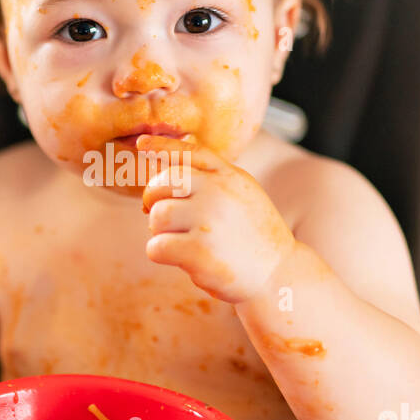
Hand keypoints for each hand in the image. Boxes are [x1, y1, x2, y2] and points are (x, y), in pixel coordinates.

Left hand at [138, 134, 295, 303]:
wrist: (278, 275)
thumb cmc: (253, 237)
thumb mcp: (243, 195)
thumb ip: (214, 178)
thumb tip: (165, 170)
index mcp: (230, 176)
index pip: (190, 152)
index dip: (162, 145)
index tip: (141, 144)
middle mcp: (219, 193)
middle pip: (162, 183)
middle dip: (153, 200)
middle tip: (164, 219)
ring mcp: (208, 221)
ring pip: (156, 216)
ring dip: (159, 231)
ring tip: (180, 240)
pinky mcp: (199, 252)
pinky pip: (156, 246)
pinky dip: (160, 254)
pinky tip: (180, 259)